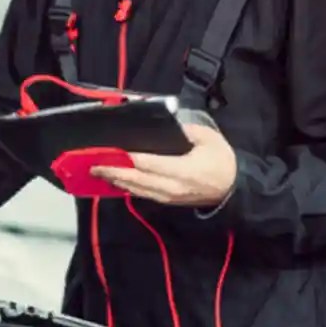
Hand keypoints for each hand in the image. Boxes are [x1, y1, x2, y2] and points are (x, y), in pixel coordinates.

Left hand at [91, 123, 236, 206]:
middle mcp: (171, 186)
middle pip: (136, 179)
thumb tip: (166, 125)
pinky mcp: (166, 201)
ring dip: (116, 180)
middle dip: (113, 171)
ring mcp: (167, 196)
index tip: (109, 150)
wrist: (232, 189)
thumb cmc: (221, 161)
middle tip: (93, 164)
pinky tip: (115, 180)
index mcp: (183, 170)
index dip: (127, 158)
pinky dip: (126, 186)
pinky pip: (142, 194)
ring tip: (98, 172)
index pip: (148, 163)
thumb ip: (187, 131)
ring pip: (136, 189)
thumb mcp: (209, 139)